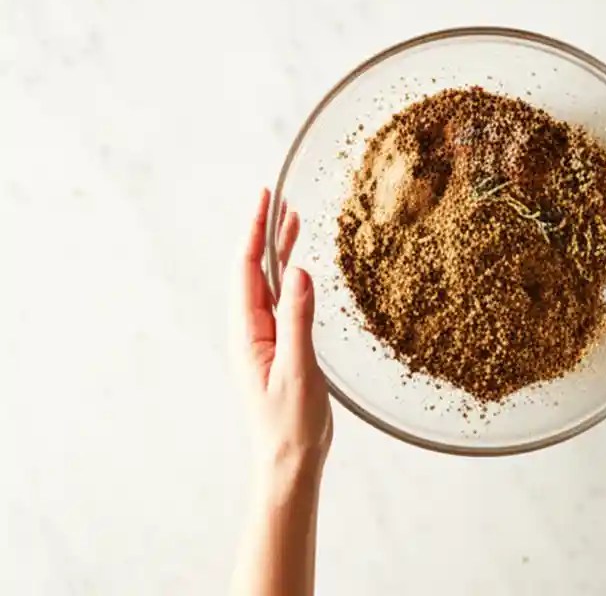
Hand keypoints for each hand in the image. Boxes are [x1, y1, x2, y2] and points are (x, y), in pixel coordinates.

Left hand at [233, 189, 332, 480]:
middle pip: (254, 272)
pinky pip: (282, 305)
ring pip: (268, 287)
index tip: (264, 198)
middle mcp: (251, 333)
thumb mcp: (299, 370)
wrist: (289, 463)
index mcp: (248, 335)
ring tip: (295, 223)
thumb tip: (300, 272)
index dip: (254, 232)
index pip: (247, 271)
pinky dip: (290, 279)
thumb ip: (299, 320)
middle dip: (265, 233)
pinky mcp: (279, 351)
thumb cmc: (290, 425)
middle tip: (281, 199)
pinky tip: (302, 271)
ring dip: (278, 253)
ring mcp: (264, 342)